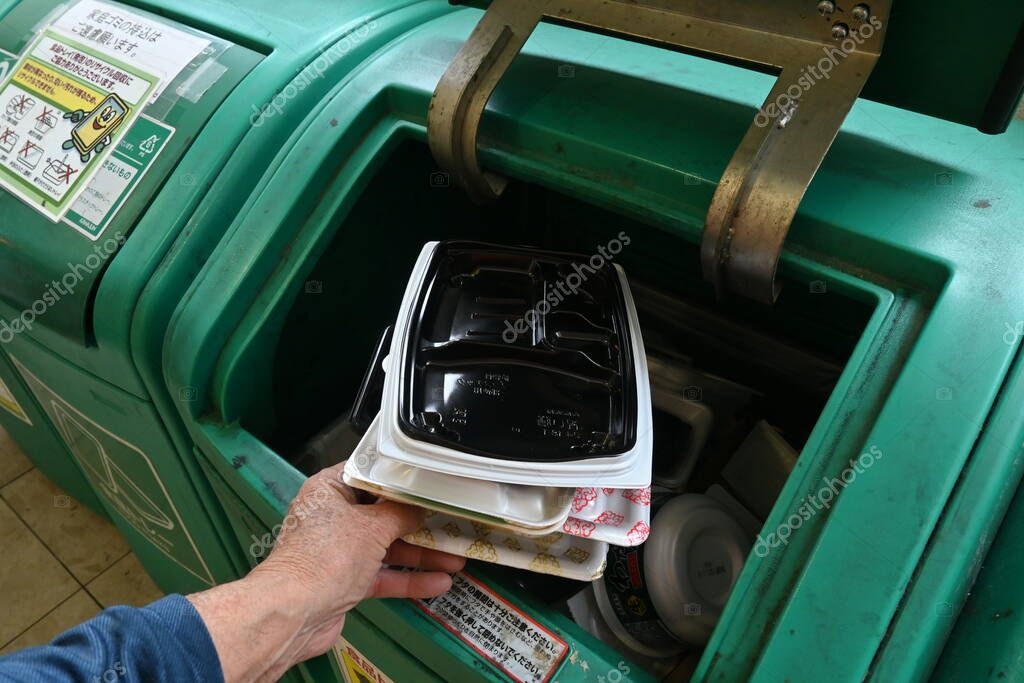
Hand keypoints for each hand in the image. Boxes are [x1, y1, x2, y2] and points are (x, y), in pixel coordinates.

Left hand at [188, 462, 463, 681]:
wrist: (294, 612)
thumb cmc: (326, 556)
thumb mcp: (372, 526)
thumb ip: (401, 513)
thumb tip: (420, 507)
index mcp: (329, 490)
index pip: (369, 474)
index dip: (399, 478)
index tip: (429, 480)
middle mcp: (332, 517)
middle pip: (383, 514)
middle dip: (418, 522)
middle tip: (449, 521)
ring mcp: (339, 551)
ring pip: (386, 547)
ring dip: (420, 554)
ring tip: (455, 557)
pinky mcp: (345, 581)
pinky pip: (382, 575)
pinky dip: (408, 579)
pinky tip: (438, 582)